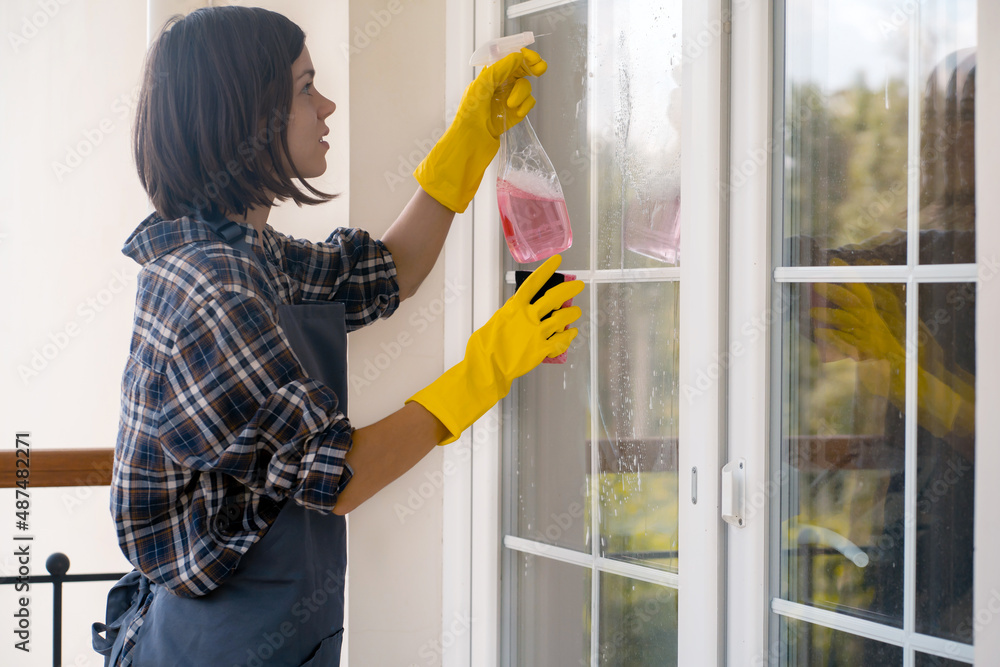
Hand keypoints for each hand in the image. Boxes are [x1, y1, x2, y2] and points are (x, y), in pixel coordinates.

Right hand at [406, 255, 582, 443]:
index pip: (534, 283)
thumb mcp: (494, 322)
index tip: (558, 261)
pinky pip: (560, 341)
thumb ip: (508, 314)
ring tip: (577, 311)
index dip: (546, 270)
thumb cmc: (484, 347)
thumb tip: (515, 309)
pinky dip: (568, 336)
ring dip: (571, 313)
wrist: (488, 368)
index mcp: (515, 308)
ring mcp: (537, 333)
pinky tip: (572, 333)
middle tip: (579, 286)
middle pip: (554, 299)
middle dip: (569, 290)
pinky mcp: (542, 350)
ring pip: (561, 319)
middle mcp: (529, 317)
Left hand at [414, 48, 547, 212]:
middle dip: (532, 67)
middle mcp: (500, 85)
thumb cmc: (470, 113)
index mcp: (489, 76)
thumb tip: (518, 56)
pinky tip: (517, 113)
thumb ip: (500, 69)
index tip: (532, 57)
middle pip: (521, 70)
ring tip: (510, 104)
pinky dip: (525, 105)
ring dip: (521, 93)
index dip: (522, 55)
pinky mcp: (516, 113)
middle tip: (540, 68)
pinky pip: (528, 102)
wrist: (471, 142)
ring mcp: (509, 99)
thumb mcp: (482, 86)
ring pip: (525, 86)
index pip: (509, 59)